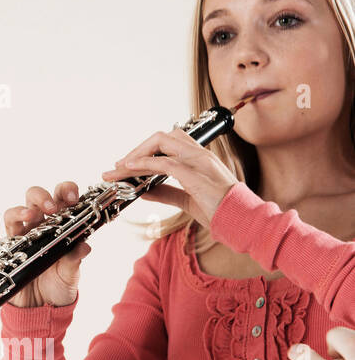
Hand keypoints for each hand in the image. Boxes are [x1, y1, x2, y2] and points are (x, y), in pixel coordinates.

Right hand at [0, 181, 89, 307]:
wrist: (42, 310)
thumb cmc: (59, 286)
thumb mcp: (71, 274)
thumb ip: (75, 259)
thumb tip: (84, 246)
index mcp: (57, 225)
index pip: (60, 198)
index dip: (65, 191)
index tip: (73, 197)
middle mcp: (36, 228)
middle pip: (32, 199)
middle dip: (40, 197)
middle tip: (51, 208)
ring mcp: (18, 240)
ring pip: (11, 215)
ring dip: (18, 211)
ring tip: (28, 216)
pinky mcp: (3, 256)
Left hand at [100, 128, 237, 230]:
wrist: (244, 222)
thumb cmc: (220, 212)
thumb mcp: (186, 200)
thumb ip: (165, 192)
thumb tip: (141, 190)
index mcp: (200, 158)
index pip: (170, 141)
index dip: (146, 149)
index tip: (128, 164)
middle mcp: (200, 154)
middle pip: (162, 137)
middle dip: (137, 149)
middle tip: (119, 165)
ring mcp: (198, 161)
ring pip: (160, 145)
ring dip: (134, 156)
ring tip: (116, 170)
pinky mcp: (195, 174)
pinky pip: (164, 162)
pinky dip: (144, 164)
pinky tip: (130, 169)